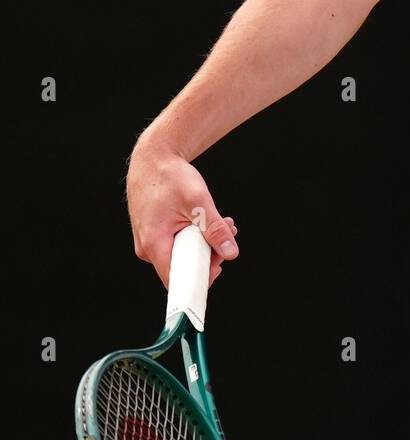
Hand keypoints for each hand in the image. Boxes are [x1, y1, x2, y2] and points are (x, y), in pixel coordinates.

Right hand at [126, 140, 238, 289]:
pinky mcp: (155, 236)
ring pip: (183, 256)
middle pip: (184, 268)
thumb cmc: (169, 176)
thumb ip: (214, 229)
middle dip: (210, 254)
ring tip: (223, 223)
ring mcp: (150, 243)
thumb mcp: (197, 201)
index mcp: (153, 244)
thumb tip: (230, 252)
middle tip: (228, 234)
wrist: (153, 158)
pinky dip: (195, 237)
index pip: (177, 281)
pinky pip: (178, 246)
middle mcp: (148, 249)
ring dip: (206, 243)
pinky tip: (207, 222)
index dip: (200, 281)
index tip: (219, 271)